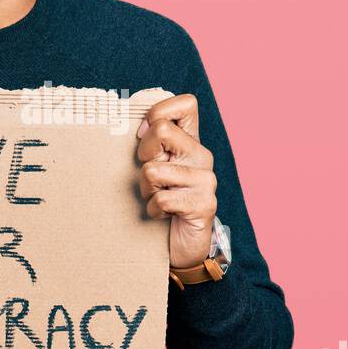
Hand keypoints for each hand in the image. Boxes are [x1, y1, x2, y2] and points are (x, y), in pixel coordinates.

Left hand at [135, 94, 216, 267]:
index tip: (146, 136)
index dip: (158, 112)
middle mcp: (202, 156)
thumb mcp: (155, 165)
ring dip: (146, 190)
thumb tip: (141, 125)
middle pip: (160, 130)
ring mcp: (206, 180)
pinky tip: (164, 215)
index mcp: (191, 141)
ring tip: (158, 199)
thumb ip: (152, 143)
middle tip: (152, 177)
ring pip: (153, 170)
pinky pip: (161, 200)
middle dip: (143, 155)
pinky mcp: (203, 205)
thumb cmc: (163, 200)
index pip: (185, 103)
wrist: (183, 245)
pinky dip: (153, 211)